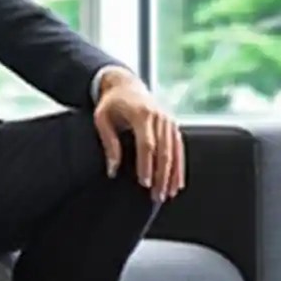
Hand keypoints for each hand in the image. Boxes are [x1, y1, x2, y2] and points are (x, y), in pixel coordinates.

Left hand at [93, 72, 184, 201]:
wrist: (125, 84)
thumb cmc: (111, 103)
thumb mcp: (102, 119)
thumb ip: (109, 143)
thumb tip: (113, 170)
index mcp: (141, 113)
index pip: (147, 144)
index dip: (147, 164)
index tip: (145, 183)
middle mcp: (159, 116)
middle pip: (164, 151)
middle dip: (161, 175)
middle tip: (156, 196)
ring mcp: (169, 120)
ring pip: (174, 152)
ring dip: (172, 175)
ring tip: (167, 195)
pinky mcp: (173, 125)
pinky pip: (179, 148)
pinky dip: (179, 167)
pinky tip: (176, 183)